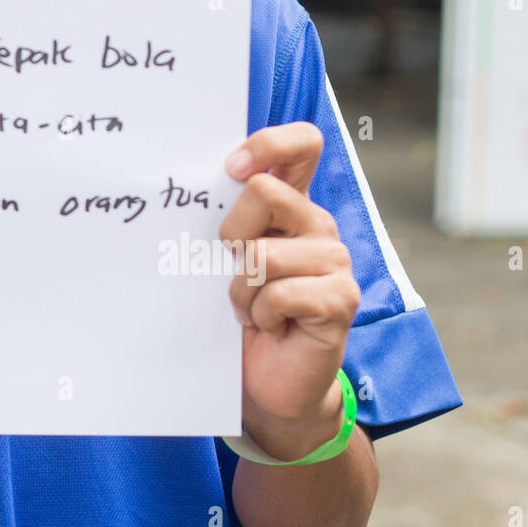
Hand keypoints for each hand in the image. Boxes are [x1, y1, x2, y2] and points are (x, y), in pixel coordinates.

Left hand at [219, 123, 359, 461]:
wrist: (266, 383)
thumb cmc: (238, 313)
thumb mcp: (224, 259)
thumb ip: (223, 220)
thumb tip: (186, 186)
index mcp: (291, 205)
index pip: (302, 144)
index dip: (268, 142)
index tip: (231, 167)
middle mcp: (317, 225)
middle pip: (265, 191)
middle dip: (231, 234)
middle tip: (233, 267)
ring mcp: (335, 261)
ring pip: (265, 252)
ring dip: (242, 288)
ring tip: (252, 308)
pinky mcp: (341, 299)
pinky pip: (281, 292)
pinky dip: (261, 313)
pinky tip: (269, 326)